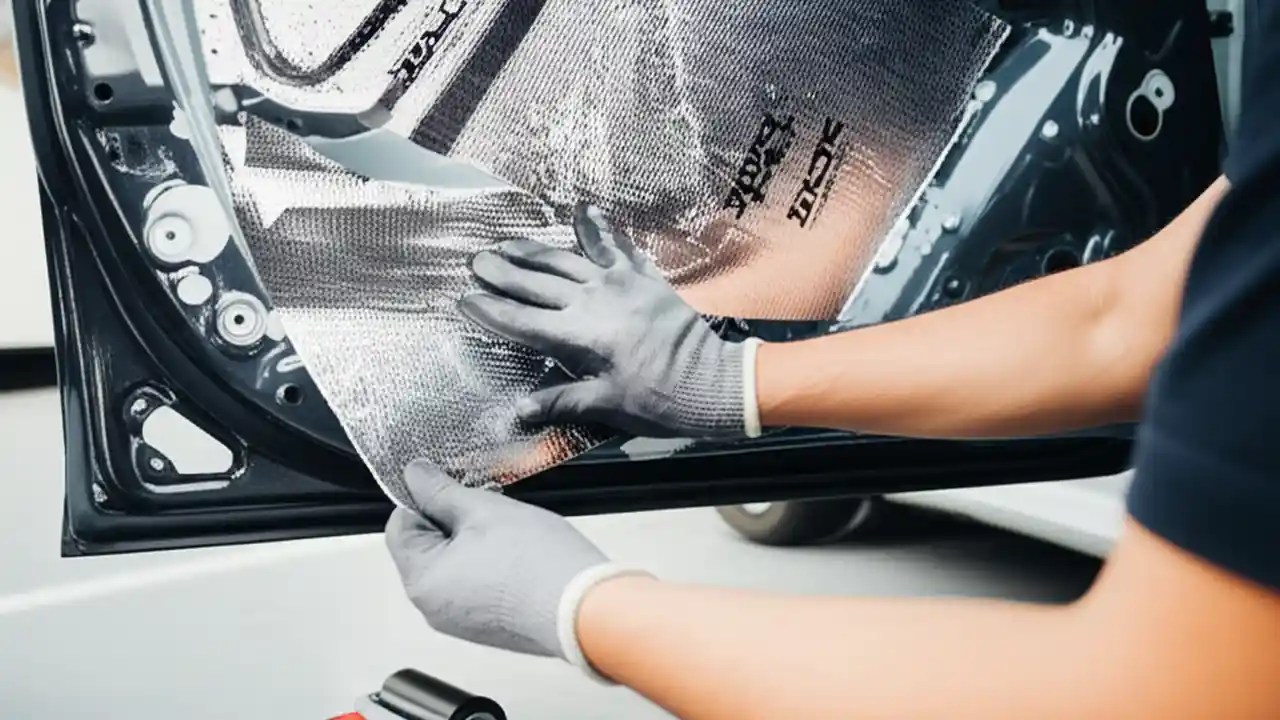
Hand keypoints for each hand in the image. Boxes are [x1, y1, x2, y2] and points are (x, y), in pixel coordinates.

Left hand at [386, 460, 644, 673]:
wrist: (585, 610)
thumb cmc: (537, 562)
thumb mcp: (484, 510)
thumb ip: (442, 491)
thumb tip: (413, 474)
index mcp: (422, 581)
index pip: (400, 525)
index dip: (425, 498)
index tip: (454, 486)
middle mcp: (434, 608)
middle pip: (426, 547)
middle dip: (453, 521)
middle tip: (489, 506)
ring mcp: (461, 621)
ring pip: (453, 565)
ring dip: (473, 542)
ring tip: (507, 532)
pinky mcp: (487, 627)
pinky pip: (474, 586)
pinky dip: (489, 566)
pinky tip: (517, 556)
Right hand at [458, 204, 759, 438]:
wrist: (714, 381)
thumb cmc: (659, 400)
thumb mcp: (607, 406)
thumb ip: (561, 402)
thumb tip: (517, 410)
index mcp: (578, 336)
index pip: (521, 321)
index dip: (490, 311)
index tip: (464, 300)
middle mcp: (592, 301)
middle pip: (536, 282)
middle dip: (502, 271)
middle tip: (475, 261)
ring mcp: (618, 283)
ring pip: (565, 259)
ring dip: (534, 250)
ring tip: (507, 241)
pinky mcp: (642, 277)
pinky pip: (614, 246)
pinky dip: (597, 228)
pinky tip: (583, 209)